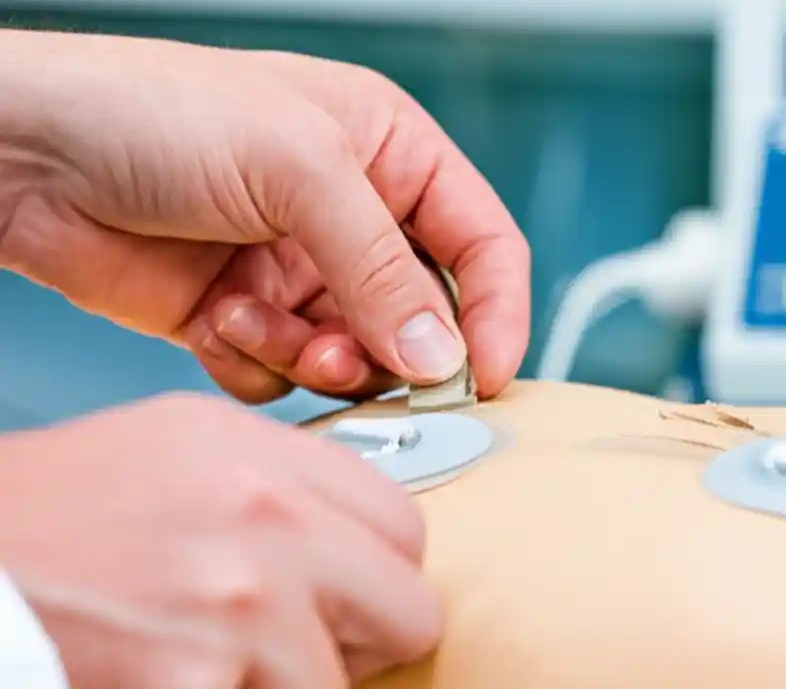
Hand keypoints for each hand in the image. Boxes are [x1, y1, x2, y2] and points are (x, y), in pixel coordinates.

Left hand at [0, 29, 529, 402]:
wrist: (23, 154)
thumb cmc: (155, 110)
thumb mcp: (299, 167)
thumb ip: (383, 268)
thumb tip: (442, 355)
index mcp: (388, 153)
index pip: (482, 243)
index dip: (497, 310)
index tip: (488, 374)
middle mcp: (351, 216)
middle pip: (422, 315)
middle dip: (392, 347)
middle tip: (365, 365)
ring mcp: (296, 270)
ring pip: (356, 356)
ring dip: (318, 358)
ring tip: (267, 327)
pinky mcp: (242, 317)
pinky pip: (284, 375)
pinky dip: (257, 363)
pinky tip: (217, 320)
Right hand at [0, 393, 439, 686]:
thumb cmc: (49, 514)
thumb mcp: (175, 449)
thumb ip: (280, 483)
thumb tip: (354, 538)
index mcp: (261, 453)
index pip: (404, 526)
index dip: (380, 573)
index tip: (353, 595)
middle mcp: (266, 516)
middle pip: (408, 609)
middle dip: (362, 642)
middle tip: (302, 645)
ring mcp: (240, 600)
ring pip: (341, 685)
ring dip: (293, 684)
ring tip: (214, 658)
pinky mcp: (198, 679)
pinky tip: (170, 673)